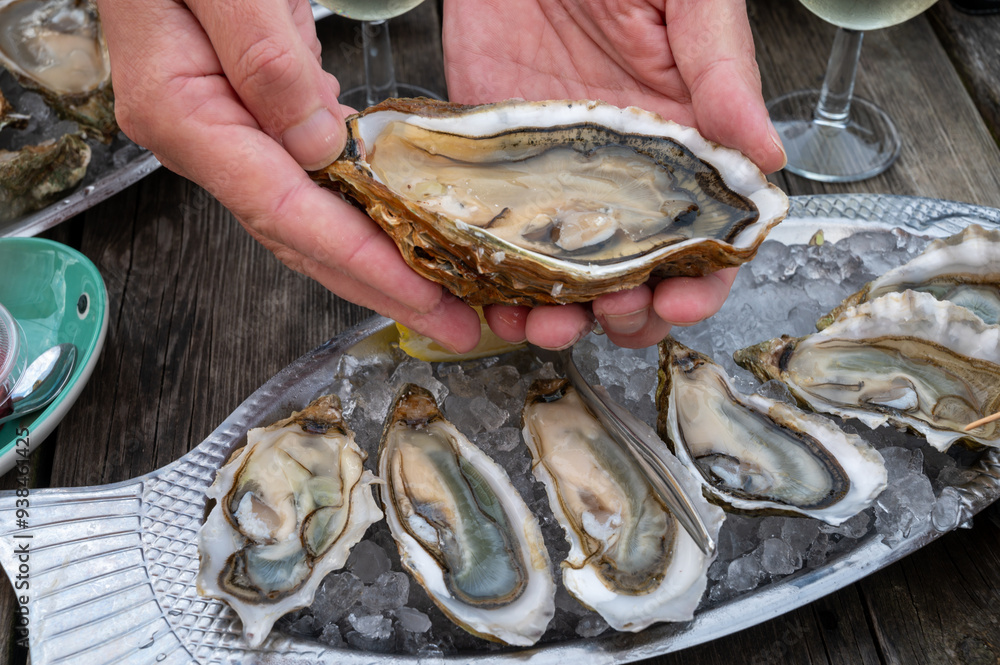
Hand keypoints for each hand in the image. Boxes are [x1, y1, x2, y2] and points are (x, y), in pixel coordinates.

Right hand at [96, 0, 482, 352]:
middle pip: (299, 238)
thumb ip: (265, 60)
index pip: (285, 212)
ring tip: (437, 294)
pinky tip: (398, 231)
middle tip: (451, 324)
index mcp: (185, 114)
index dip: (359, 261)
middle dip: (379, 287)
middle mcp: (201, 137)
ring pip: (306, 219)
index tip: (421, 295)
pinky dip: (357, 212)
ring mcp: (223, 131)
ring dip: (373, 262)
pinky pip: (308, 180)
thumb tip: (317, 147)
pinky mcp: (250, 114)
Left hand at [443, 0, 784, 348]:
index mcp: (682, 143)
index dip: (700, 280)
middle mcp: (622, 175)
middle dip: (627, 313)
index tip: (680, 299)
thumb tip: (767, 154)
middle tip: (609, 317)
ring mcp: (555, 177)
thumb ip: (722, 72)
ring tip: (542, 322)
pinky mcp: (495, 165)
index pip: (705, 235)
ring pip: (563, 273)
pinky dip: (493, 281)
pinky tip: (489, 301)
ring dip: (558, 313)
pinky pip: (495, 240)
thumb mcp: (686, 2)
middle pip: (636, 273)